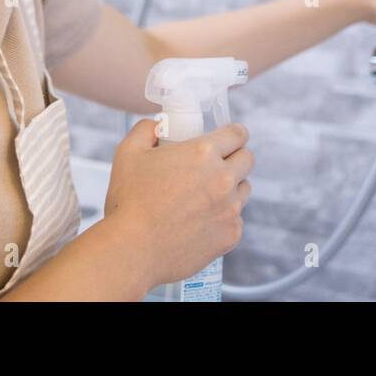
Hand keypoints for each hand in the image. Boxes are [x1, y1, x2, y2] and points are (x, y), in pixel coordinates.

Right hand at [102, 119, 253, 292]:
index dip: (233, 134)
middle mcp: (223, 179)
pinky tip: (201, 221)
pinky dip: (223, 217)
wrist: (132, 250)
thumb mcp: (128, 153)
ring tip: (205, 196)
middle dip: (235, 158)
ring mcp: (230, 209)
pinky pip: (236, 219)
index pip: (238, 134)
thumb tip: (157, 125)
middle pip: (247, 159)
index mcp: (203, 153)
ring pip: (244, 190)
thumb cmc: (129, 202)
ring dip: (231, 188)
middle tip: (216, 165)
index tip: (228, 139)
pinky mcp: (231, 235)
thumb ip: (146, 130)